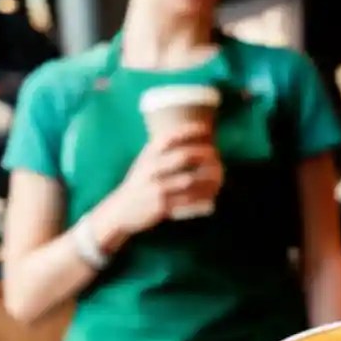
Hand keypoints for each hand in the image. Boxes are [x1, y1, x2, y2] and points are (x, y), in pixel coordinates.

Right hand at [101, 123, 224, 235]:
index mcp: (147, 155)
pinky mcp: (162, 206)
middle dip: (204, 154)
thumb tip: (189, 138)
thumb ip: (161, 151)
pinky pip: (188, 201)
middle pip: (184, 156)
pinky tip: (212, 196)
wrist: (120, 211)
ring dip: (208, 177)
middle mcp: (151, 169)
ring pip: (190, 180)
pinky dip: (203, 198)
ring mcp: (157, 188)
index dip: (189, 131)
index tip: (206, 129)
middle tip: (216, 154)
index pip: (170, 137)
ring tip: (220, 175)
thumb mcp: (144, 162)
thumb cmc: (138, 184)